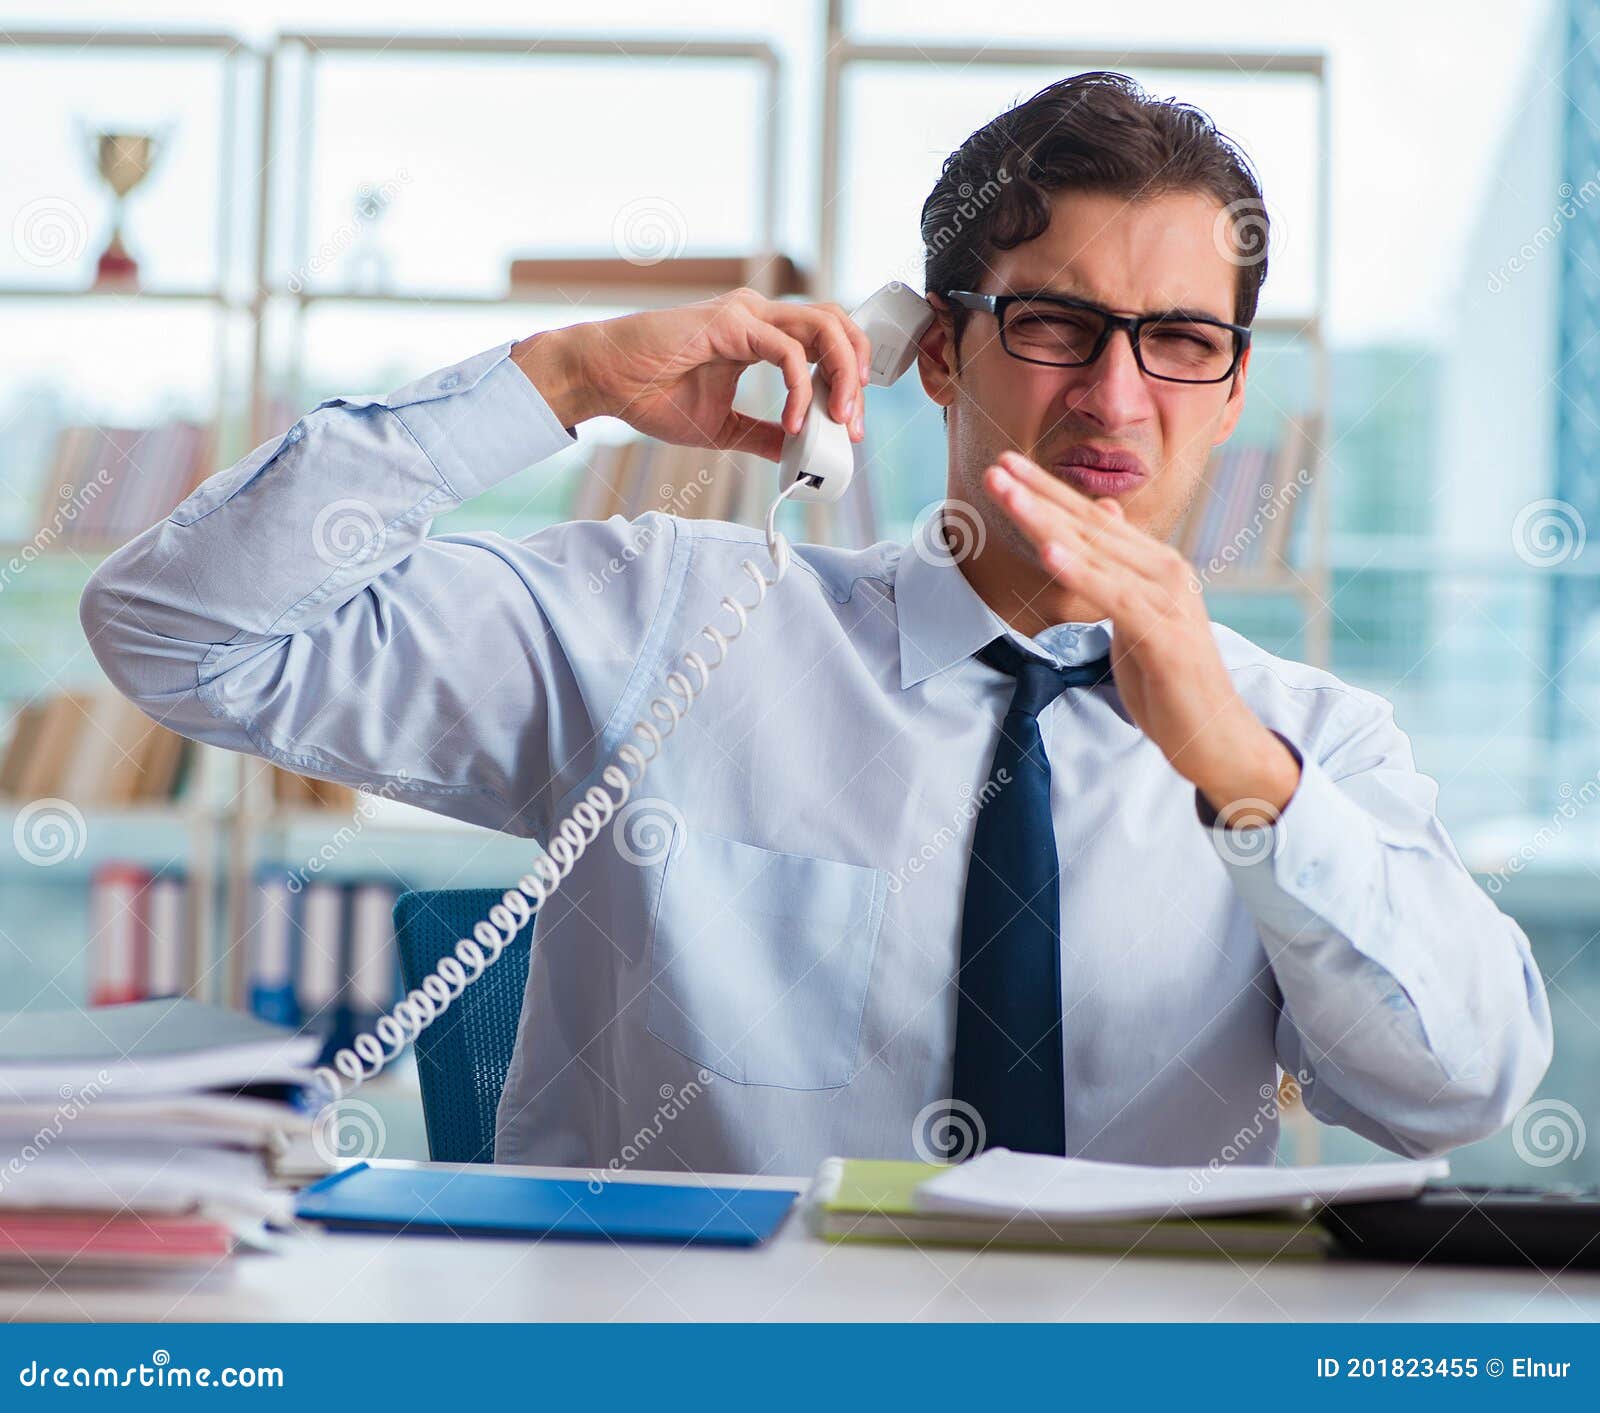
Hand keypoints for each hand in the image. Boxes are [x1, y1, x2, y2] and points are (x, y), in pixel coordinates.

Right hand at [511, 287, 869, 461]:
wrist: (606, 381)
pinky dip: (800, 387)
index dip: (848, 380)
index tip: (850, 427)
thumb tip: (798, 453)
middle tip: (854, 426)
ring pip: (824, 328)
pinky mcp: (732, 322)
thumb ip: (763, 435)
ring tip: (838, 419)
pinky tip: (793, 420)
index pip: (826, 342)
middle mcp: (759, 315)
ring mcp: (747, 313)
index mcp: (760, 333)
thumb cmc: (652, 395)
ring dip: (842, 375)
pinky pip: (787, 350)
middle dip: (857, 377)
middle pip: (837, 328)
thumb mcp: (724, 427)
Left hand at [984, 449, 1300, 820]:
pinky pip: (1113, 597)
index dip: (1048, 491)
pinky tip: (1050, 552)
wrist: (1212, 732)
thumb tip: (1104, 514)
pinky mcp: (1163, 633)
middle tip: (995, 469)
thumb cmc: (1168, 676)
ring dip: (1046, 521)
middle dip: (1037, 496)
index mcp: (1155, 563)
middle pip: (1089, 526)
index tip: (1006, 466)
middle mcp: (1164, 570)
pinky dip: (1080, 573)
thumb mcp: (1136, 612)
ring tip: (1008, 496)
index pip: (1092, 519)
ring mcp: (1167, 598)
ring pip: (1095, 553)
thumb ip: (1118, 566)